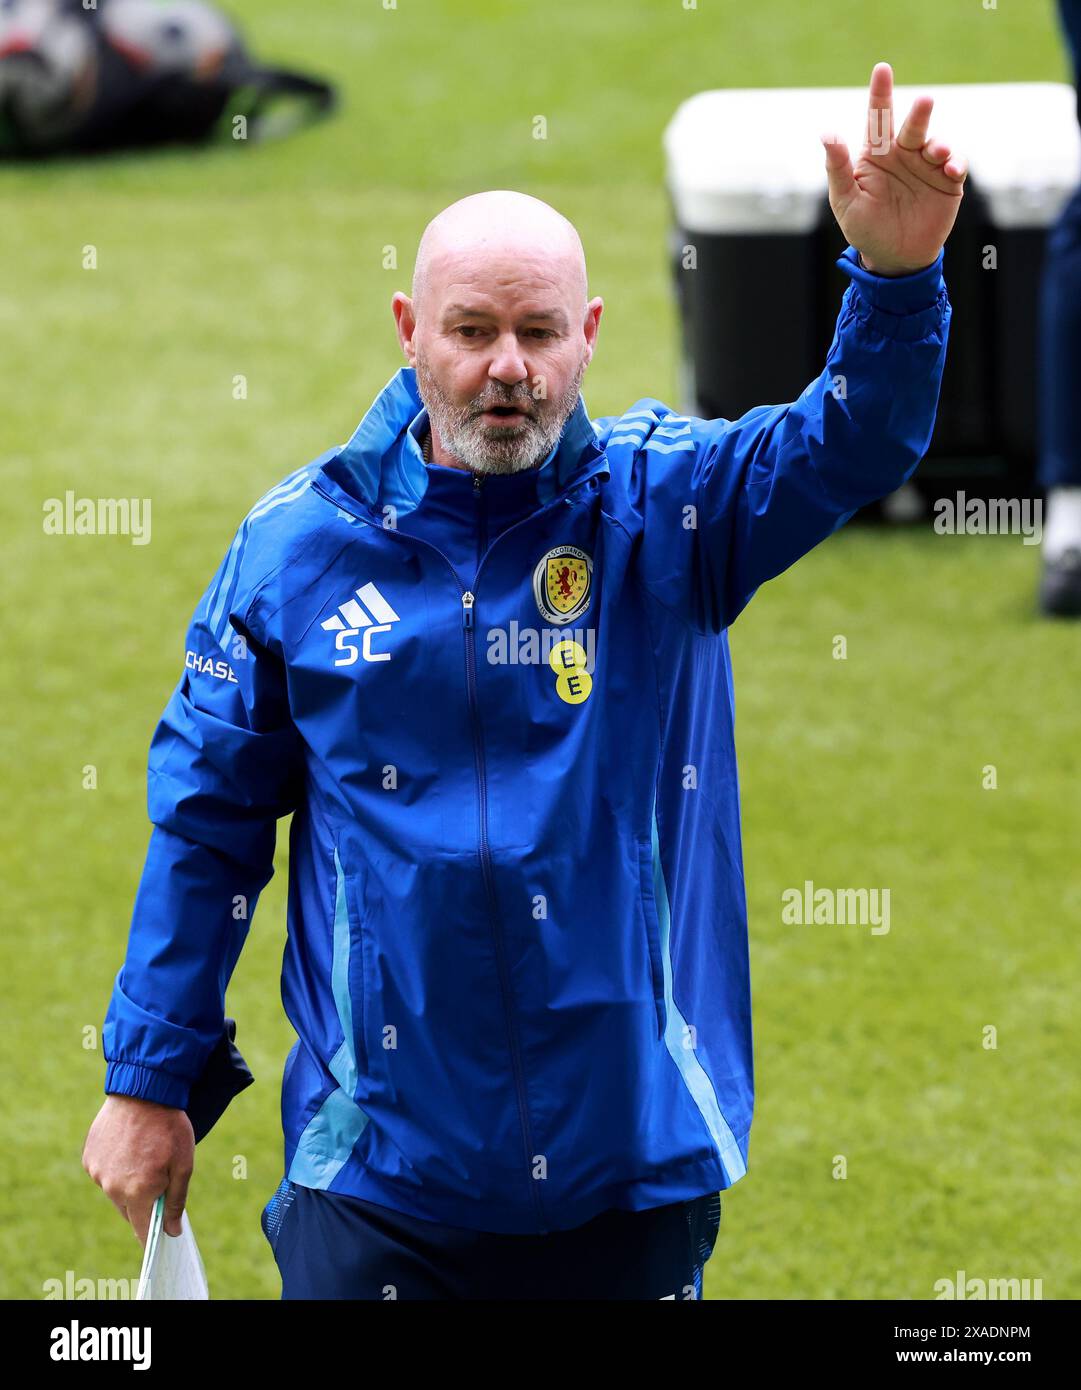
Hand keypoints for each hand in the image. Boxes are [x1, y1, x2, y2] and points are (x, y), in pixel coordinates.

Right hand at [82, 1095, 193, 1243]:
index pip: (142, 1229)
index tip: (159, 1238)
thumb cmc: (169, 1127)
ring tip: (143, 1156)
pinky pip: (104, 1173)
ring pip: (115, 1191)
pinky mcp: (89, 1157)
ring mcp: (98, 1172)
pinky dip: (115, 1167)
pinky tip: (127, 1147)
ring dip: (128, 1183)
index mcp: (138, 1192)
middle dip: (144, 1202)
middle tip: (159, 1178)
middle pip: (129, 1210)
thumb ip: (176, 1201)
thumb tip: (172, 1231)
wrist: (143, 1090)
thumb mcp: (184, 1164)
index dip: (151, 1236)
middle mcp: (113, 1187)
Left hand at [820, 61, 966, 276]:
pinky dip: (956, 163)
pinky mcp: (948, 182)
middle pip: (912, 127)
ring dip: (939, 144)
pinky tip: (950, 168)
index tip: (882, 70)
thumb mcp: (846, 201)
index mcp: (877, 154)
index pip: (877, 118)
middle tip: (924, 102)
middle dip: (919, 114)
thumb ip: (838, 168)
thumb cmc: (865, 228)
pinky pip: (956, 165)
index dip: (880, 93)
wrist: (894, 258)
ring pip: (936, 143)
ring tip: (938, 151)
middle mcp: (904, 154)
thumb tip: (827, 134)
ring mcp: (927, 166)